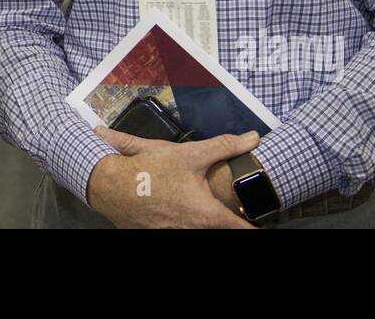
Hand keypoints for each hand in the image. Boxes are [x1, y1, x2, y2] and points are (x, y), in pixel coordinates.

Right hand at [86, 126, 259, 228]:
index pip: (240, 228)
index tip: (264, 225)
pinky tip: (169, 205)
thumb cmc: (151, 171)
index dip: (255, 228)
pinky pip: (174, 229)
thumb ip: (224, 146)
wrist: (110, 186)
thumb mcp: (190, 154)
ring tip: (189, 200)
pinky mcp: (156, 235)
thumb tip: (253, 139)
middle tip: (229, 208)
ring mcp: (173, 235)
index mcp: (206, 215)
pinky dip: (177, 220)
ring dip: (197, 219)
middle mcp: (192, 231)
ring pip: (194, 229)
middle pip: (216, 229)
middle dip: (223, 219)